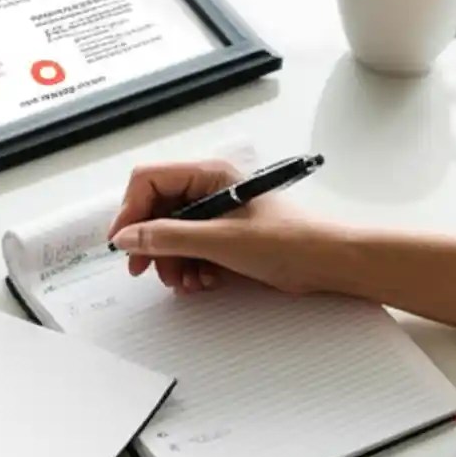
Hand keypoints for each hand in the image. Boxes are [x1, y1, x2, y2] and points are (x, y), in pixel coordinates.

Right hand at [106, 159, 337, 293]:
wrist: (332, 262)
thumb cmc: (289, 241)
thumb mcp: (221, 240)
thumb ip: (169, 237)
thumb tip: (127, 238)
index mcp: (208, 173)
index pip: (148, 181)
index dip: (130, 212)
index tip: (123, 244)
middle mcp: (209, 187)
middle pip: (156, 209)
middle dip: (150, 243)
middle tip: (144, 271)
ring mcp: (217, 211)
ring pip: (171, 232)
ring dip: (171, 260)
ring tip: (184, 282)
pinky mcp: (225, 234)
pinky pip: (191, 247)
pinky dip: (189, 266)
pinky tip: (201, 283)